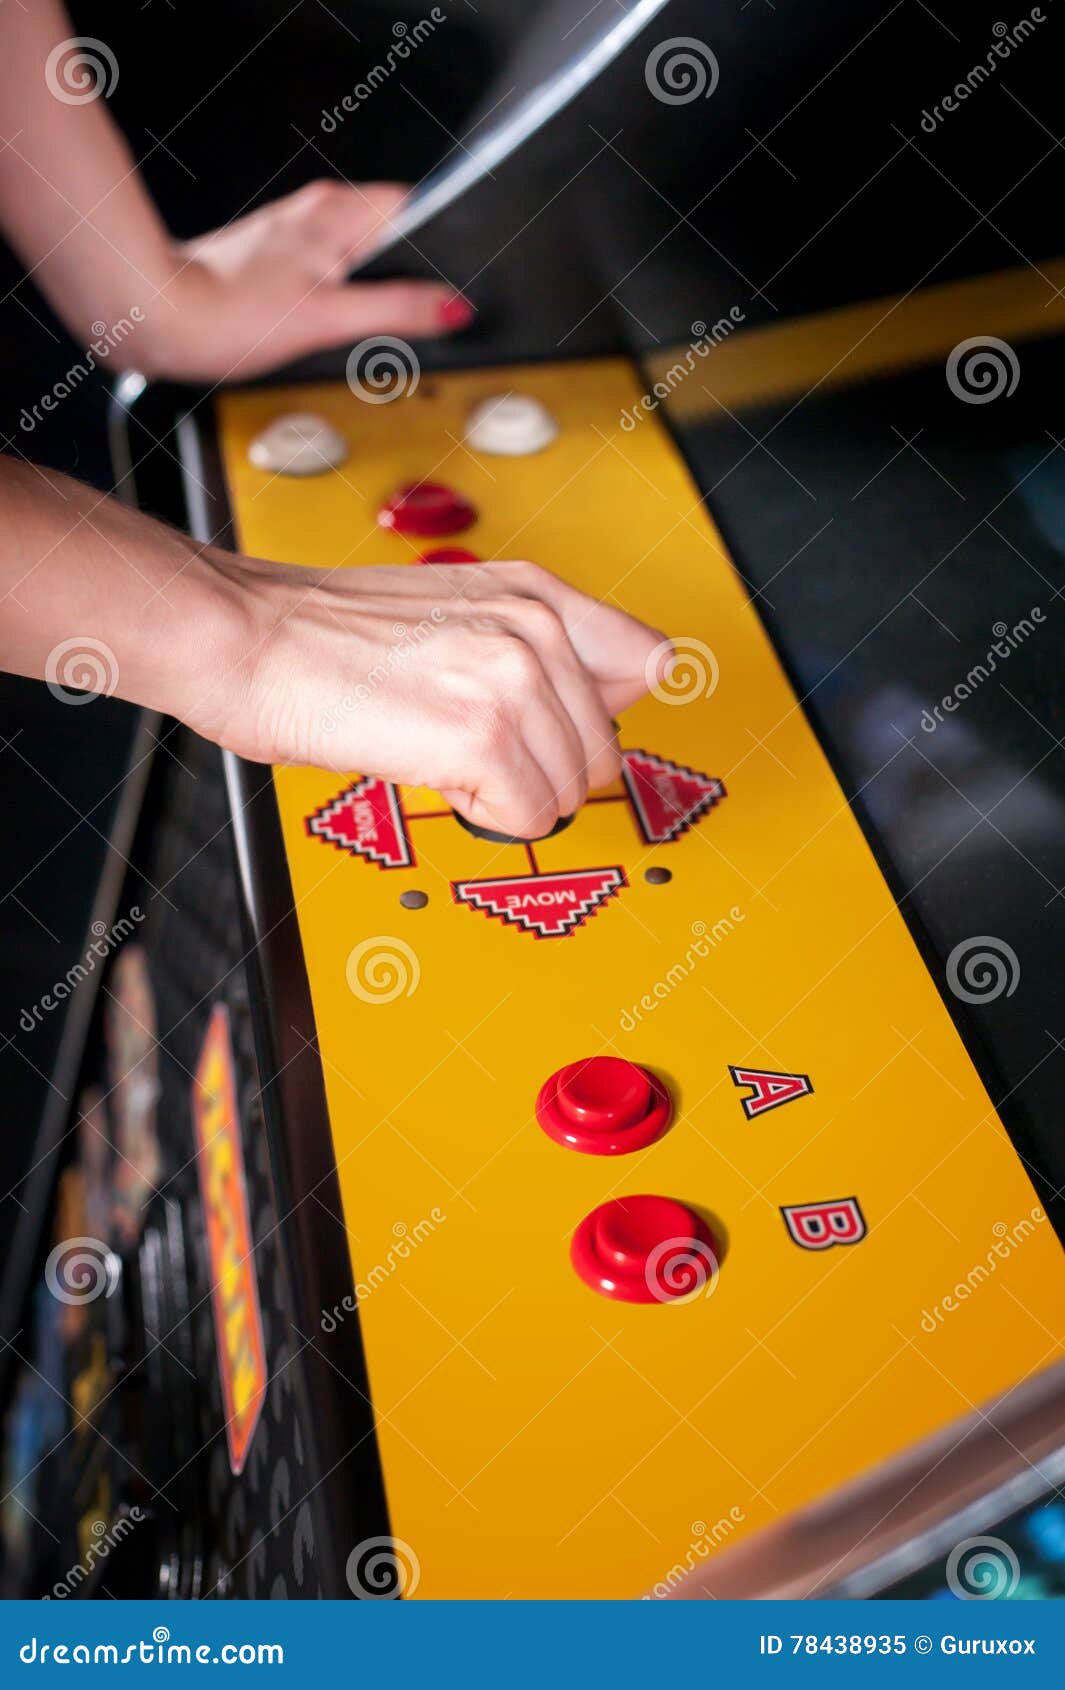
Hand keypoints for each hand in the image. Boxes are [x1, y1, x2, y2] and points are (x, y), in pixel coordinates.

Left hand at [154, 181, 470, 380]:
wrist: (160, 317)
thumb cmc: (229, 314)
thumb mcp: (328, 318)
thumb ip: (397, 309)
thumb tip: (452, 306)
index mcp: (338, 214)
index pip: (415, 204)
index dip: (444, 237)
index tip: (456, 273)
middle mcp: (316, 213)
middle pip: (391, 229)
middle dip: (413, 266)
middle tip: (418, 312)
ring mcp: (293, 234)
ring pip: (359, 248)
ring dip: (375, 281)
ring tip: (372, 321)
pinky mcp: (273, 258)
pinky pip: (329, 267)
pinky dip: (342, 292)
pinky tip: (331, 321)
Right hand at [193, 557, 670, 839]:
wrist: (242, 638)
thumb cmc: (325, 635)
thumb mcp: (460, 612)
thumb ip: (545, 647)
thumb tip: (621, 692)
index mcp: (536, 593)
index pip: (647, 664)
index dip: (595, 717)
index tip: (552, 731)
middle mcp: (535, 628)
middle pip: (602, 751)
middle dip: (538, 768)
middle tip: (460, 740)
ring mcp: (511, 681)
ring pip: (566, 792)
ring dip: (501, 792)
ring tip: (434, 745)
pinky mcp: (480, 737)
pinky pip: (526, 818)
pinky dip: (478, 813)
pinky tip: (426, 767)